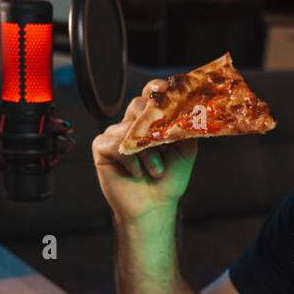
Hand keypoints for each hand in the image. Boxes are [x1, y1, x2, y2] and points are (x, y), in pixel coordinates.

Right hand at [92, 78, 198, 226]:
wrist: (154, 205)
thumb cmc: (168, 179)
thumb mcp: (185, 152)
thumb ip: (185, 130)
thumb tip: (191, 111)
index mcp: (150, 121)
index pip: (150, 95)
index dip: (156, 88)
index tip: (166, 87)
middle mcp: (131, 124)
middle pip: (138, 105)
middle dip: (154, 124)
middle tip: (165, 146)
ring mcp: (115, 134)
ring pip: (129, 128)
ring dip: (147, 152)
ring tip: (157, 171)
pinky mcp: (102, 148)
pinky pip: (115, 144)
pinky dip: (131, 160)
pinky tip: (137, 173)